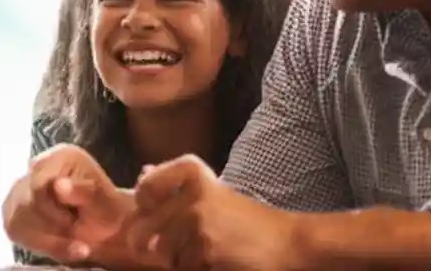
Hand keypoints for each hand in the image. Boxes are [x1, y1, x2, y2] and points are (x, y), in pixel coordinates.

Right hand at [2, 143, 132, 262]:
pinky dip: (38, 244)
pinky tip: (56, 242)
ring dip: (47, 237)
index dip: (54, 211)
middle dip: (52, 225)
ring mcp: (20, 186)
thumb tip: (59, 186)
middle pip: (25, 203)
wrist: (101, 228)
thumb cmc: (104, 212)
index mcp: (61, 157)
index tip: (74, 220)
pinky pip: (14, 229)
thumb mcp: (104, 204)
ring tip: (68, 235)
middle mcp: (36, 165)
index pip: (38, 185)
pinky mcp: (11, 208)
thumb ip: (83, 193)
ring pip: (17, 219)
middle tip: (74, 227)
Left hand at [129, 155, 301, 270]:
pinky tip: (213, 262)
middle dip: (151, 244)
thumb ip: (175, 184)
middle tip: (169, 248)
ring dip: (176, 260)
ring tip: (202, 254)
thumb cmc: (245, 220)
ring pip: (162, 252)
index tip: (153, 214)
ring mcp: (198, 220)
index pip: (144, 188)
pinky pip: (181, 268)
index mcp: (192, 171)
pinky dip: (193, 270)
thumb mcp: (212, 191)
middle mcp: (192, 191)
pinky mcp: (206, 249)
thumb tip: (143, 174)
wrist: (288, 243)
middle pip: (145, 227)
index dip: (143, 208)